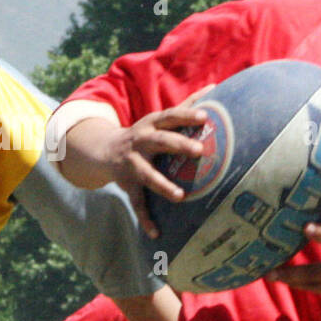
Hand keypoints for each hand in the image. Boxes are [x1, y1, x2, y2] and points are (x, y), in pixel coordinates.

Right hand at [98, 85, 215, 238]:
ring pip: (147, 175)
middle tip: (200, 151)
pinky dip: (145, 219)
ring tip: (180, 196)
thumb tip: (216, 86)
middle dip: (178, 145)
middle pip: (159, 142)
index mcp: (151, 125)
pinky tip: (157, 233)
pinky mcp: (127, 184)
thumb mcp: (159, 118)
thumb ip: (186, 105)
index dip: (187, 115)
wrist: (104, 150)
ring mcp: (132, 164)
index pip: (170, 117)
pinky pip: (136, 203)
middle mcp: (140, 142)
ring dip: (162, 185)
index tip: (206, 117)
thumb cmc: (144, 133)